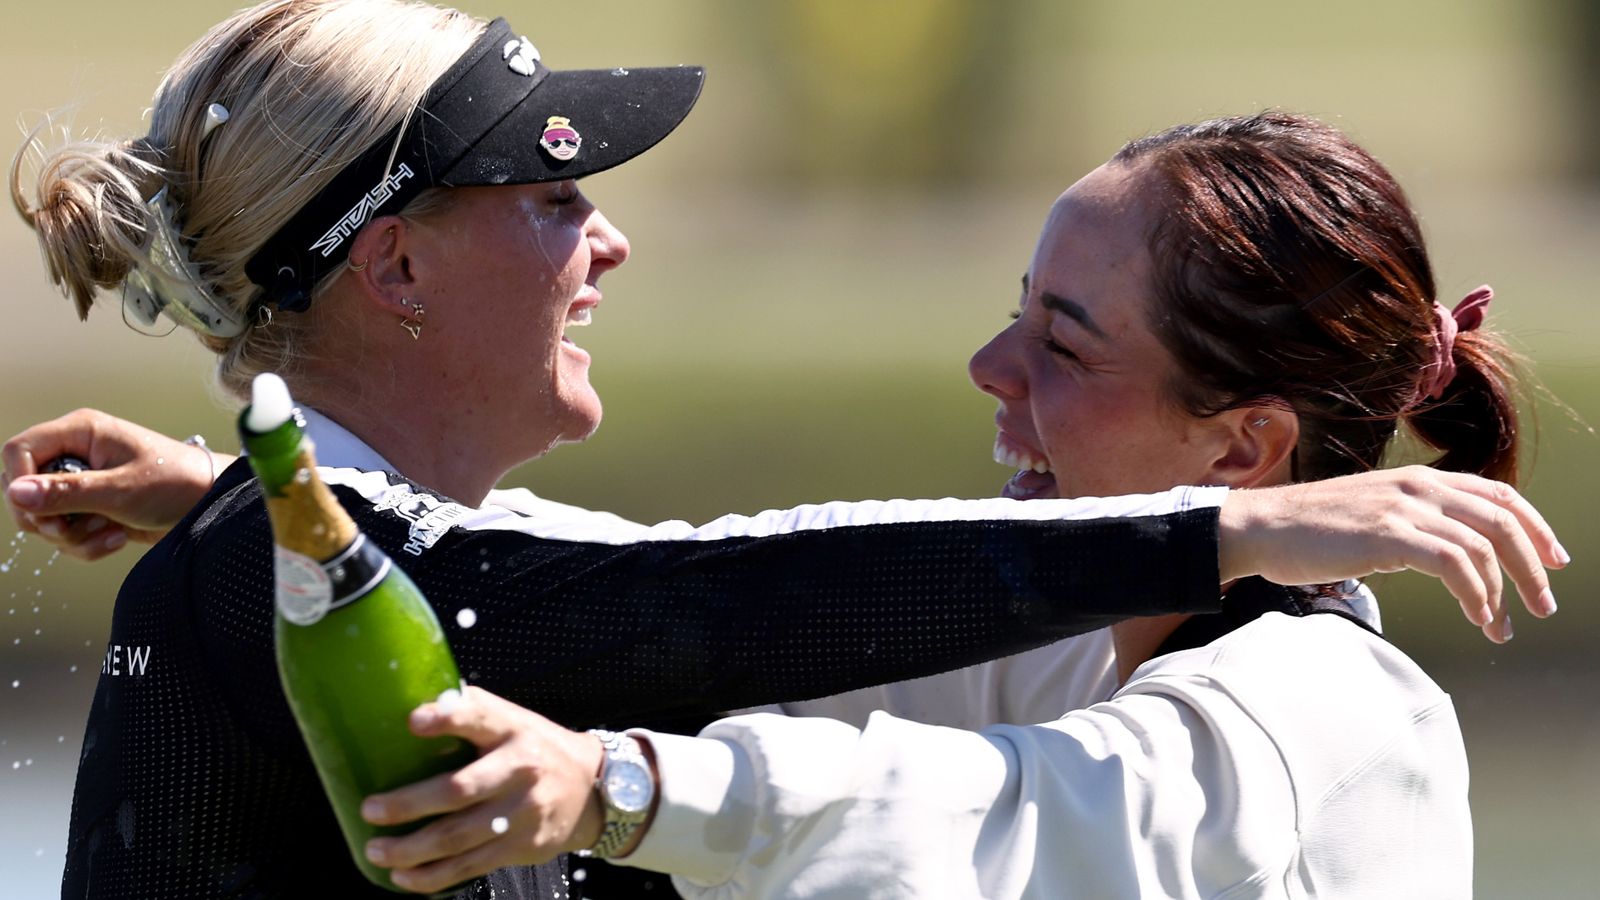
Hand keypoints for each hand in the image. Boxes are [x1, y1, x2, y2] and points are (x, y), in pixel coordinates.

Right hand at [2, 409, 229, 559]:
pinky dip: (86, 544)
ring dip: (71, 536)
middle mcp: (76, 455)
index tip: (37, 510)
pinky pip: (66, 535)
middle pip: (23, 490)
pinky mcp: (92, 510)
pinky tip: (116, 538)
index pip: (19, 451)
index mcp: (81, 433)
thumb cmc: (175, 484)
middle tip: (73, 528)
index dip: (18, 482)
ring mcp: (82, 484)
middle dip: (46, 518)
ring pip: (44, 519)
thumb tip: (16, 492)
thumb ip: (66, 492)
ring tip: (109, 530)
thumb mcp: (120, 489)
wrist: (210, 506)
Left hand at [361, 687, 608, 893]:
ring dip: (411, 849)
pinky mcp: (521, 847)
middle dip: (408, 804)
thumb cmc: (537, 749)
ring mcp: (522, 813)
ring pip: (458, 837)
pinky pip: (470, 866)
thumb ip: (471, 713)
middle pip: (458, 790)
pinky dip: (434, 877)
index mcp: (512, 729)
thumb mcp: (513, 720)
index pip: (480, 716)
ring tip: (377, 851)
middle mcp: (519, 770)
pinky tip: (405, 878)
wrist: (591, 790)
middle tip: (370, 810)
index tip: (413, 721)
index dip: (447, 717)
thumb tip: (409, 704)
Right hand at [1219, 466, 1567, 643]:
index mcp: (1418, 479)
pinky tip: (1476, 615)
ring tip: (1500, 625)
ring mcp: (1404, 508)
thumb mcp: (1370, 516)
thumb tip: (1444, 559)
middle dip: (1532, 567)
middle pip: (1502, 519)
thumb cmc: (1306, 530)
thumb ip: (1410, 526)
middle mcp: (1419, 486)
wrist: (1260, 527)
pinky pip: (1455, 564)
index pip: (1498, 494)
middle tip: (1542, 604)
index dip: (1535, 527)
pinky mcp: (1389, 534)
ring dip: (1503, 591)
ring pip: (1484, 545)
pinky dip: (1475, 593)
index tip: (1553, 559)